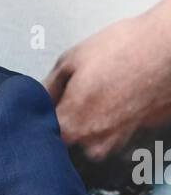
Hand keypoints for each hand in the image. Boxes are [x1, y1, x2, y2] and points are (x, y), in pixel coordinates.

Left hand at [43, 0, 170, 187]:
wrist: (170, 49)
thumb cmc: (126, 50)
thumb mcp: (72, 60)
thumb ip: (48, 87)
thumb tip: (37, 99)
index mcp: (70, 127)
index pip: (41, 139)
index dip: (40, 123)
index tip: (43, 112)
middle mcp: (93, 145)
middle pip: (67, 145)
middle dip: (66, 126)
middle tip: (76, 98)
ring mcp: (119, 144)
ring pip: (94, 142)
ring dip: (93, 125)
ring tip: (103, 95)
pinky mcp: (140, 138)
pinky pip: (117, 134)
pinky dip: (115, 121)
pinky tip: (120, 99)